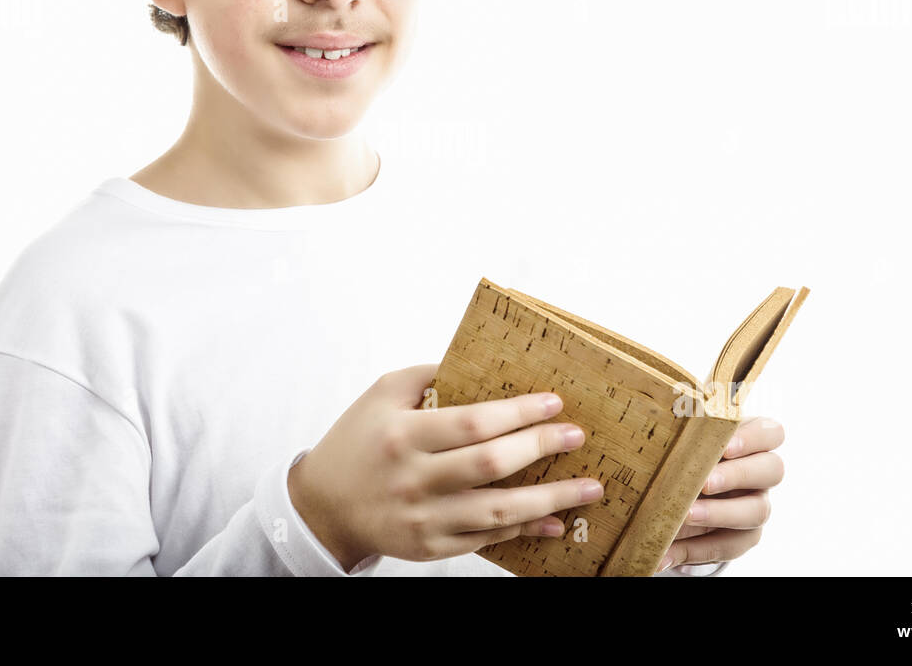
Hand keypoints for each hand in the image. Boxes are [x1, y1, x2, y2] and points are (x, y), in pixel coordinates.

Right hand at [287, 364, 602, 571]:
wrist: (323, 506)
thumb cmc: (358, 440)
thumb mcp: (382, 393)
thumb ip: (430, 375)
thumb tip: (484, 363)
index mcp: (402, 434)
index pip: (473, 422)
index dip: (519, 413)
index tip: (554, 403)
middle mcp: (413, 478)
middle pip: (491, 465)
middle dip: (541, 447)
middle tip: (577, 436)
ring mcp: (423, 518)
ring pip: (497, 510)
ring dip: (550, 499)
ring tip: (588, 487)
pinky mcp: (429, 547)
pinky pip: (486, 540)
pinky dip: (524, 530)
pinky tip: (554, 521)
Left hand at [658, 416, 784, 571]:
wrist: (678, 494)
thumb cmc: (682, 453)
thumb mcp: (681, 441)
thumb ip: (678, 432)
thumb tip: (655, 419)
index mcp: (750, 440)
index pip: (771, 432)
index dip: (754, 438)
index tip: (726, 446)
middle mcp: (760, 472)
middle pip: (772, 470)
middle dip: (737, 475)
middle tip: (704, 483)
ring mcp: (756, 504)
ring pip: (757, 511)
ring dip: (720, 514)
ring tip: (685, 515)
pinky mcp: (743, 536)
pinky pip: (730, 544)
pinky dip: (697, 549)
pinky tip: (668, 552)